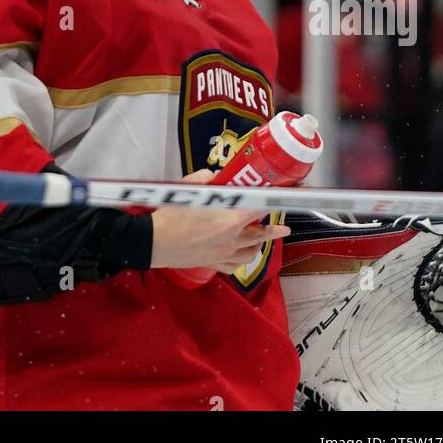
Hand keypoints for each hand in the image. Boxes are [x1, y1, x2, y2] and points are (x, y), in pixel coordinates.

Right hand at [150, 169, 289, 273]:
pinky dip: (241, 260)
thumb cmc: (171, 213)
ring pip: (250, 252)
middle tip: (284, 227)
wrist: (154, 242)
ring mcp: (223, 253)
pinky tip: (241, 255)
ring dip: (259, 244)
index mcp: (230, 218)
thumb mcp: (189, 188)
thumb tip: (215, 177)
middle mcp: (232, 238)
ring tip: (263, 239)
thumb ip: (206, 179)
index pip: (261, 208)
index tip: (287, 199)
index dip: (275, 201)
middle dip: (274, 230)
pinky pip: (234, 266)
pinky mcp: (213, 263)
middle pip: (260, 234)